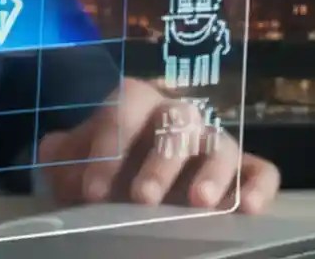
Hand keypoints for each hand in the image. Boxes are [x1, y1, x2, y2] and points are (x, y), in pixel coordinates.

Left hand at [37, 78, 280, 213]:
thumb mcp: (74, 164)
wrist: (127, 190)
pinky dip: (260, 187)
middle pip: (177, 121)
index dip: (109, 145)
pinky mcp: (244, 172)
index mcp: (136, 104)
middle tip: (143, 199)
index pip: (126, 107)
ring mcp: (212, 143)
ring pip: (220, 145)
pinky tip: (250, 209)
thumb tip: (52, 152)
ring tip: (198, 203)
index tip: (94, 191)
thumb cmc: (102, 170)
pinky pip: (261, 170)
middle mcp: (178, 117)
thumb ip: (62, 156)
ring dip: (211, 173)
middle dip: (159, 161)